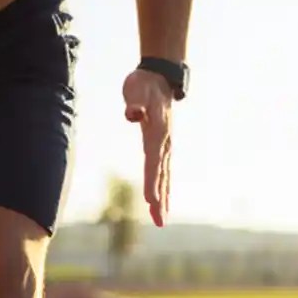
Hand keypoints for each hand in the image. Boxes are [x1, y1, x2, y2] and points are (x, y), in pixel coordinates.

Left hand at [123, 69, 173, 225]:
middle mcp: (164, 143)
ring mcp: (165, 146)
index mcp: (157, 132)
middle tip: (159, 221)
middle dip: (160, 199)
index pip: (153, 162)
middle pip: (161, 176)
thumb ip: (134, 103)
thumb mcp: (136, 88)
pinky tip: (161, 201)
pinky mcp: (162, 146)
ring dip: (163, 199)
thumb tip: (132, 114)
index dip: (152, 182)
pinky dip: (163, 188)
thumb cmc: (144, 83)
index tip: (151, 201)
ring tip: (161, 221)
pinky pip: (163, 172)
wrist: (160, 76)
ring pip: (164, 177)